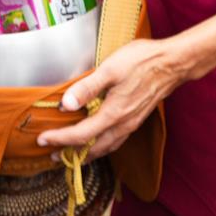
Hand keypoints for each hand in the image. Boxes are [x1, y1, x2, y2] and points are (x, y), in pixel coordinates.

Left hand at [36, 38, 184, 159]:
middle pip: (92, 148)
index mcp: (113, 114)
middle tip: (52, 154)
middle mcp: (122, 125)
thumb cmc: (142, 62)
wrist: (173, 63)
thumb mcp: (110, 69)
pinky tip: (97, 140)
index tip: (42, 140)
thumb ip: (87, 88)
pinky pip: (114, 141)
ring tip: (71, 153)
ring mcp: (131, 124)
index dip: (59, 139)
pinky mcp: (136, 119)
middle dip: (70, 153)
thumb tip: (65, 105)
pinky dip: (100, 146)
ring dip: (86, 153)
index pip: (80, 135)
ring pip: (105, 148)